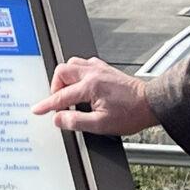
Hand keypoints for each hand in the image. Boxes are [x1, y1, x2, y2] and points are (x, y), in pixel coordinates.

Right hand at [30, 55, 158, 135]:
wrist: (151, 104)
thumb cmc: (131, 114)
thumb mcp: (101, 125)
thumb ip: (76, 121)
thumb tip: (58, 119)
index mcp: (90, 86)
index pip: (61, 96)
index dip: (47, 105)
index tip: (38, 109)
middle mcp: (93, 73)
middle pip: (61, 71)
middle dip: (55, 87)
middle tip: (59, 101)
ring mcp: (99, 68)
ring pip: (72, 64)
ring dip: (65, 78)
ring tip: (69, 93)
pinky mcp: (105, 68)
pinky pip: (84, 63)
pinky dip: (78, 73)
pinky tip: (82, 84)